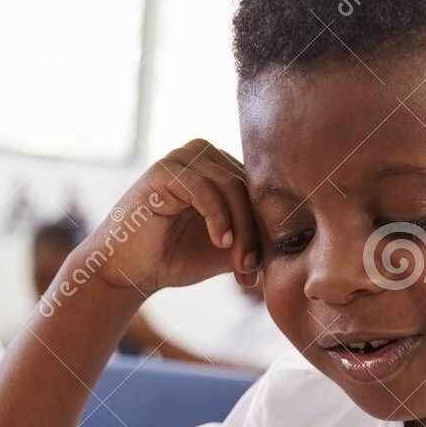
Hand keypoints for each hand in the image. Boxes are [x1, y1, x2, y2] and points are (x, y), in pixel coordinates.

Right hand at [80, 139, 259, 297]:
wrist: (129, 271)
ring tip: (239, 265)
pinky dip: (218, 217)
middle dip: (255, 233)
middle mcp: (202, 154)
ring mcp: (182, 158)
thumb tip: (296, 239)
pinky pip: (204, 189)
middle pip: (248, 187)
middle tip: (250, 272)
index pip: (257, 189)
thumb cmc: (174, 258)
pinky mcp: (163, 170)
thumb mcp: (227, 248)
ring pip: (232, 187)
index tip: (260, 269)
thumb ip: (255, 235)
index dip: (265, 228)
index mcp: (219, 167)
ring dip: (241, 230)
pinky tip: (220, 242)